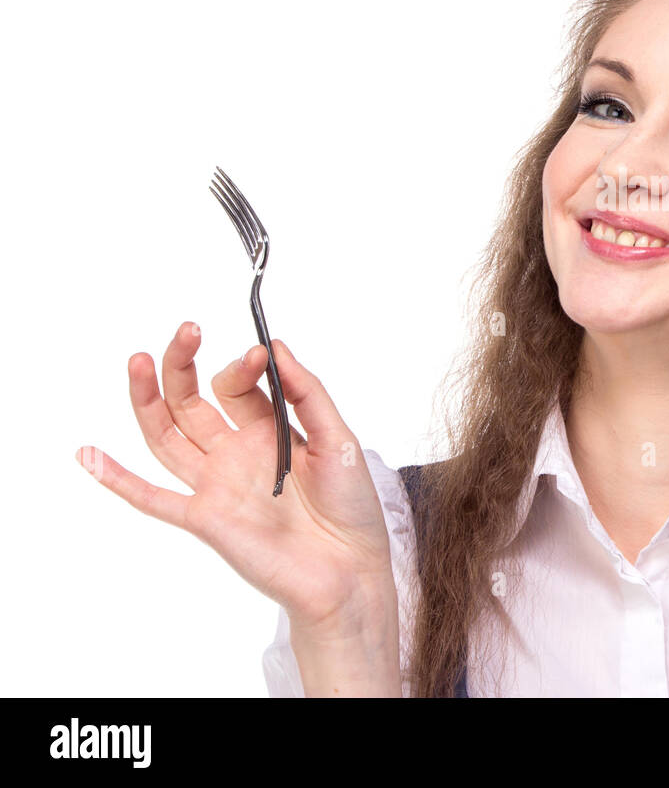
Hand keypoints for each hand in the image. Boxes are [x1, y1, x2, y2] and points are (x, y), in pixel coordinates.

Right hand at [77, 322, 396, 633]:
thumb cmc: (351, 507)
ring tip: (137, 360)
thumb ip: (307, 394)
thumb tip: (277, 347)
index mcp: (270, 430)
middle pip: (194, 401)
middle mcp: (237, 452)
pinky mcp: (204, 518)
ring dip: (148, 400)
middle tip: (188, 330)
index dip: (244, 366)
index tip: (260, 352)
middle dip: (185, 363)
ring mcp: (217, 483)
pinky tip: (88, 454)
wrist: (349, 569)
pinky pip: (152, 498)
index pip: (239, 386)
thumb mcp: (338, 438)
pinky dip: (117, 479)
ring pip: (167, 436)